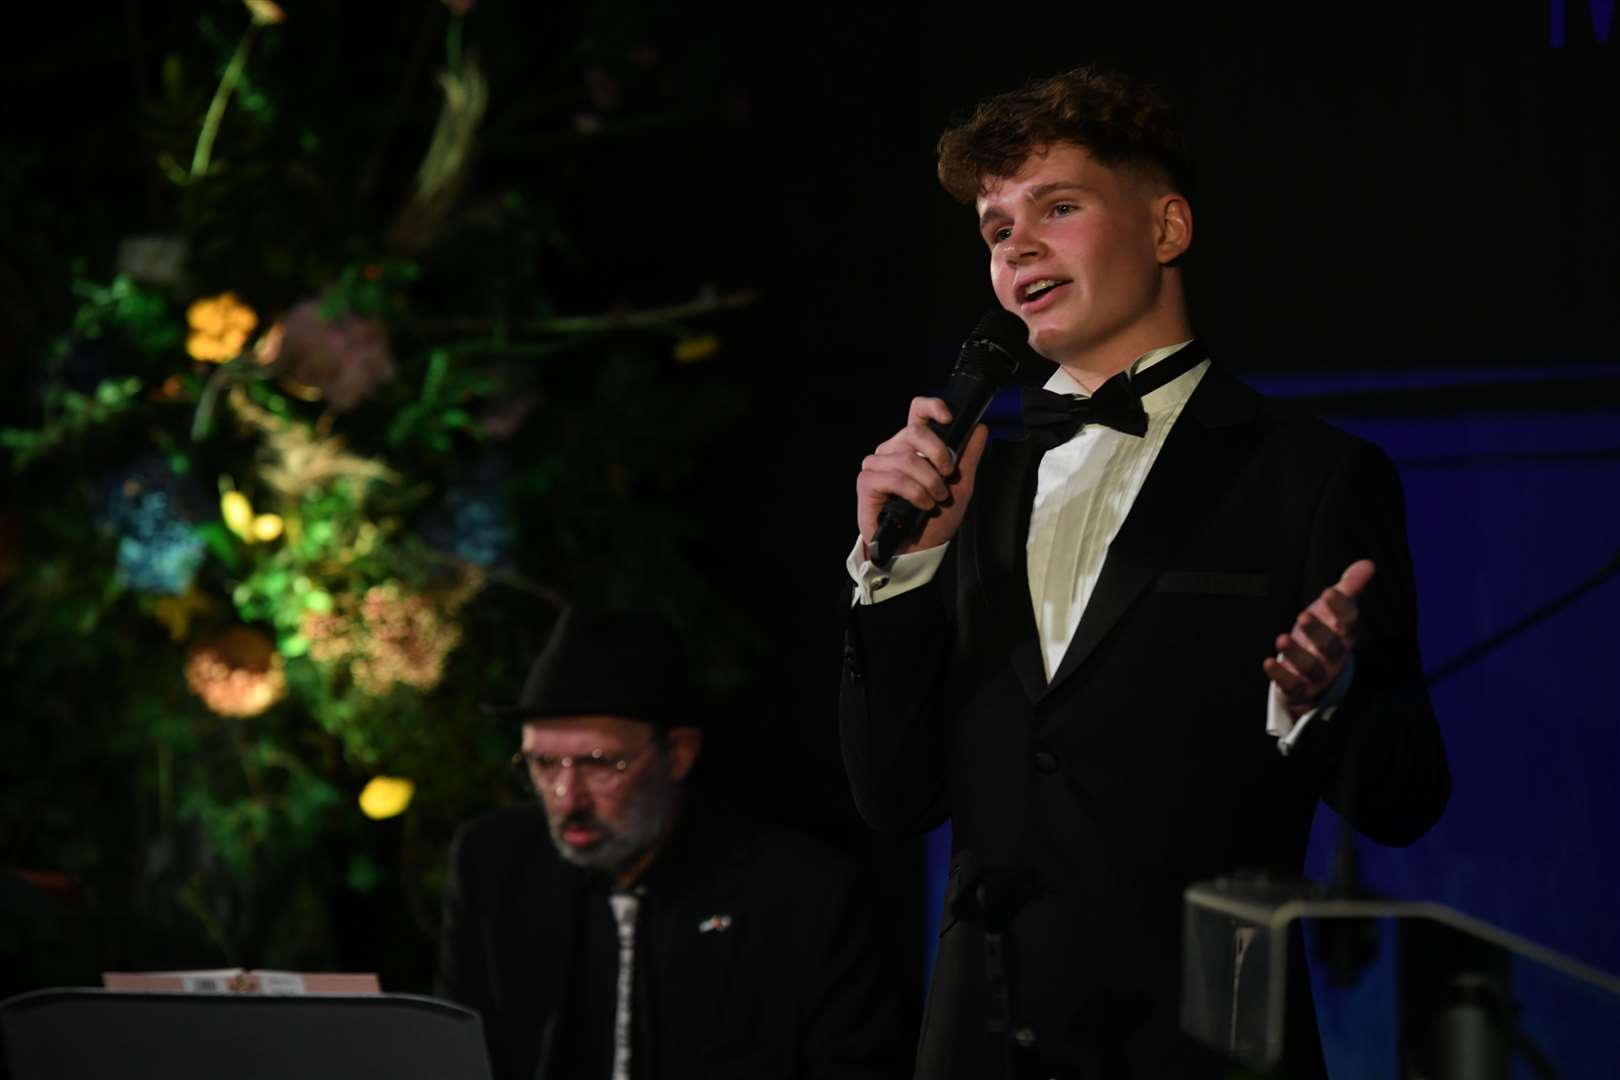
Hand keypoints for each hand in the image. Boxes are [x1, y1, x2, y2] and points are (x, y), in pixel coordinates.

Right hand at [856, 397, 989, 558]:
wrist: (918, 550)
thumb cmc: (935, 518)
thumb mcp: (961, 486)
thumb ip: (969, 456)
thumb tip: (980, 428)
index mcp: (913, 445)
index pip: (917, 411)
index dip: (932, 406)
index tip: (948, 418)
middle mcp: (893, 449)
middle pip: (915, 431)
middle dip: (938, 454)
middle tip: (948, 475)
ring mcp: (877, 464)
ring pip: (906, 458)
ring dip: (928, 482)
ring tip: (936, 499)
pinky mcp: (867, 482)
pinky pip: (894, 477)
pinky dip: (914, 492)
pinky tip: (921, 505)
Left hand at [1263, 559, 1374, 716]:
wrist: (1315, 676)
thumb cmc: (1324, 635)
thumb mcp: (1334, 611)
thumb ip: (1349, 587)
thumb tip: (1368, 563)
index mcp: (1344, 634)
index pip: (1348, 621)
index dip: (1341, 607)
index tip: (1328, 591)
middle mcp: (1334, 656)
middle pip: (1331, 646)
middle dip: (1318, 632)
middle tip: (1304, 615)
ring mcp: (1317, 675)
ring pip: (1311, 667)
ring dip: (1296, 654)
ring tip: (1281, 638)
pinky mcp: (1299, 689)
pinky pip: (1292, 685)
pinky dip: (1280, 675)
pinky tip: (1268, 662)